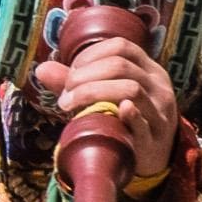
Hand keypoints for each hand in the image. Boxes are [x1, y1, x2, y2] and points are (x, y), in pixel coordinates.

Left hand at [32, 37, 179, 179]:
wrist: (154, 154)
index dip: (89, 55)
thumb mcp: (106, 95)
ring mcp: (159, 111)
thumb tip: (41, 69)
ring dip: (93, 93)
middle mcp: (157, 85)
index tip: (70, 73)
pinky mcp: (154, 138)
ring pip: (131, 90)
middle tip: (65, 94)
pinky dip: (128, 115)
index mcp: (146, 69)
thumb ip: (76, 82)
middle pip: (121, 66)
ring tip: (70, 105)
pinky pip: (143, 123)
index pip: (120, 46)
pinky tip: (114, 111)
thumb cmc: (123, 119)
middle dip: (84, 76)